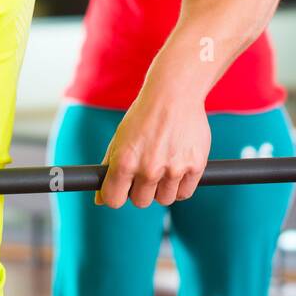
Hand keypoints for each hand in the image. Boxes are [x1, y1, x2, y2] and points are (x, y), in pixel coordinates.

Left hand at [97, 90, 210, 207]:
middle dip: (142, 190)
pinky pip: (184, 192)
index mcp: (124, 162)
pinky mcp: (195, 166)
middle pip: (141, 202)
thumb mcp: (119, 139)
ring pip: (165, 199)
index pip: (114, 200)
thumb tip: (100, 201)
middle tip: (147, 171)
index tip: (123, 188)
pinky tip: (177, 166)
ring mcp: (173, 169)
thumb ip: (109, 170)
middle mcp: (148, 168)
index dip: (117, 194)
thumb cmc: (143, 116)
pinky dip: (181, 184)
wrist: (173, 93)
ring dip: (163, 188)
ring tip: (164, 165)